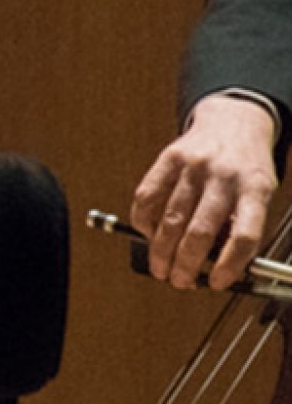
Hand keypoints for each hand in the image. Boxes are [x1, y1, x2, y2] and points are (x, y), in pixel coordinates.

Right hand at [133, 91, 281, 290]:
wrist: (234, 121)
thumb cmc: (247, 167)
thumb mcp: (260, 193)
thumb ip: (242, 225)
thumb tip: (217, 264)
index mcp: (255, 189)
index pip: (244, 235)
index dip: (229, 264)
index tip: (217, 282)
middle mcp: (225, 176)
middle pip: (200, 231)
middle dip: (186, 264)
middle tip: (179, 281)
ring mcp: (195, 166)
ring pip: (171, 218)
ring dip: (161, 250)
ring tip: (160, 268)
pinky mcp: (169, 158)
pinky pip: (148, 196)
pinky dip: (143, 221)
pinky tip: (147, 234)